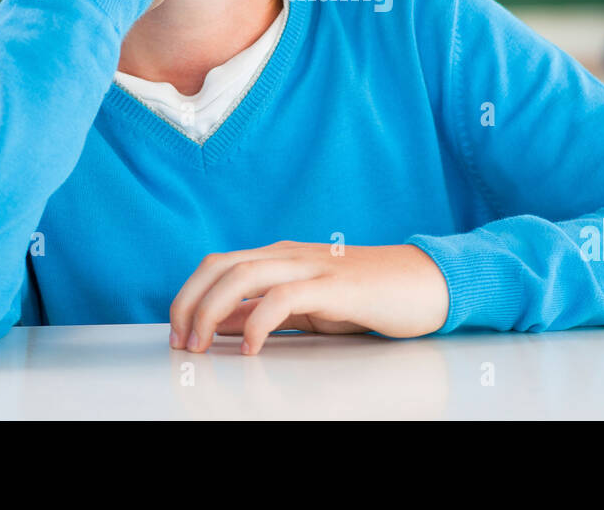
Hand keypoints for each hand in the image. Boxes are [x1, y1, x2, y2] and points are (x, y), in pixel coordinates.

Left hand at [169, 241, 450, 354]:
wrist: (426, 284)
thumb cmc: (369, 297)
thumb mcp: (308, 308)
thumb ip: (266, 312)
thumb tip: (222, 328)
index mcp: (280, 257)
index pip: (217, 265)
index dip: (188, 296)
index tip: (177, 333)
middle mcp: (289, 255)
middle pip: (220, 266)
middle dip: (189, 302)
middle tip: (181, 342)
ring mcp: (312, 267)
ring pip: (243, 275)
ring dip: (212, 311)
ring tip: (201, 345)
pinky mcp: (334, 286)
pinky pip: (284, 297)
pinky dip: (258, 321)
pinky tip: (250, 348)